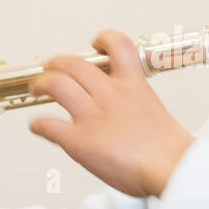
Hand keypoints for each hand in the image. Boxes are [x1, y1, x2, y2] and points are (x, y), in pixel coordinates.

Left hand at [27, 30, 195, 197]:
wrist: (172, 169)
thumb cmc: (170, 152)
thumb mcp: (156, 113)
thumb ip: (138, 105)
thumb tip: (129, 116)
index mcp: (133, 85)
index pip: (117, 45)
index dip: (103, 40)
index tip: (96, 46)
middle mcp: (110, 95)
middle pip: (73, 63)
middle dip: (57, 63)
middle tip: (51, 69)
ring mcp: (93, 116)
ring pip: (55, 84)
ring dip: (40, 83)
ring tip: (37, 88)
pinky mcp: (80, 141)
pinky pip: (48, 125)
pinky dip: (38, 125)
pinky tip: (38, 127)